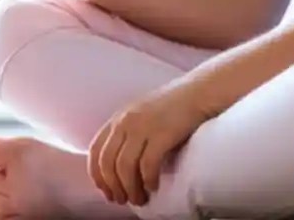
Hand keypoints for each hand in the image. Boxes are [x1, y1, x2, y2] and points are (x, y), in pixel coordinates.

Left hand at [88, 80, 211, 206]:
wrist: (198, 93)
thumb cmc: (172, 108)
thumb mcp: (141, 116)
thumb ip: (128, 135)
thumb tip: (120, 169)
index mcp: (118, 118)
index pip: (95, 151)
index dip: (98, 175)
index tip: (106, 191)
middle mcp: (126, 122)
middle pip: (107, 162)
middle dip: (113, 186)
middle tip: (123, 200)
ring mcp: (143, 127)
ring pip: (124, 167)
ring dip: (130, 188)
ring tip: (140, 199)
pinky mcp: (162, 134)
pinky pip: (147, 165)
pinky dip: (148, 180)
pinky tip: (153, 186)